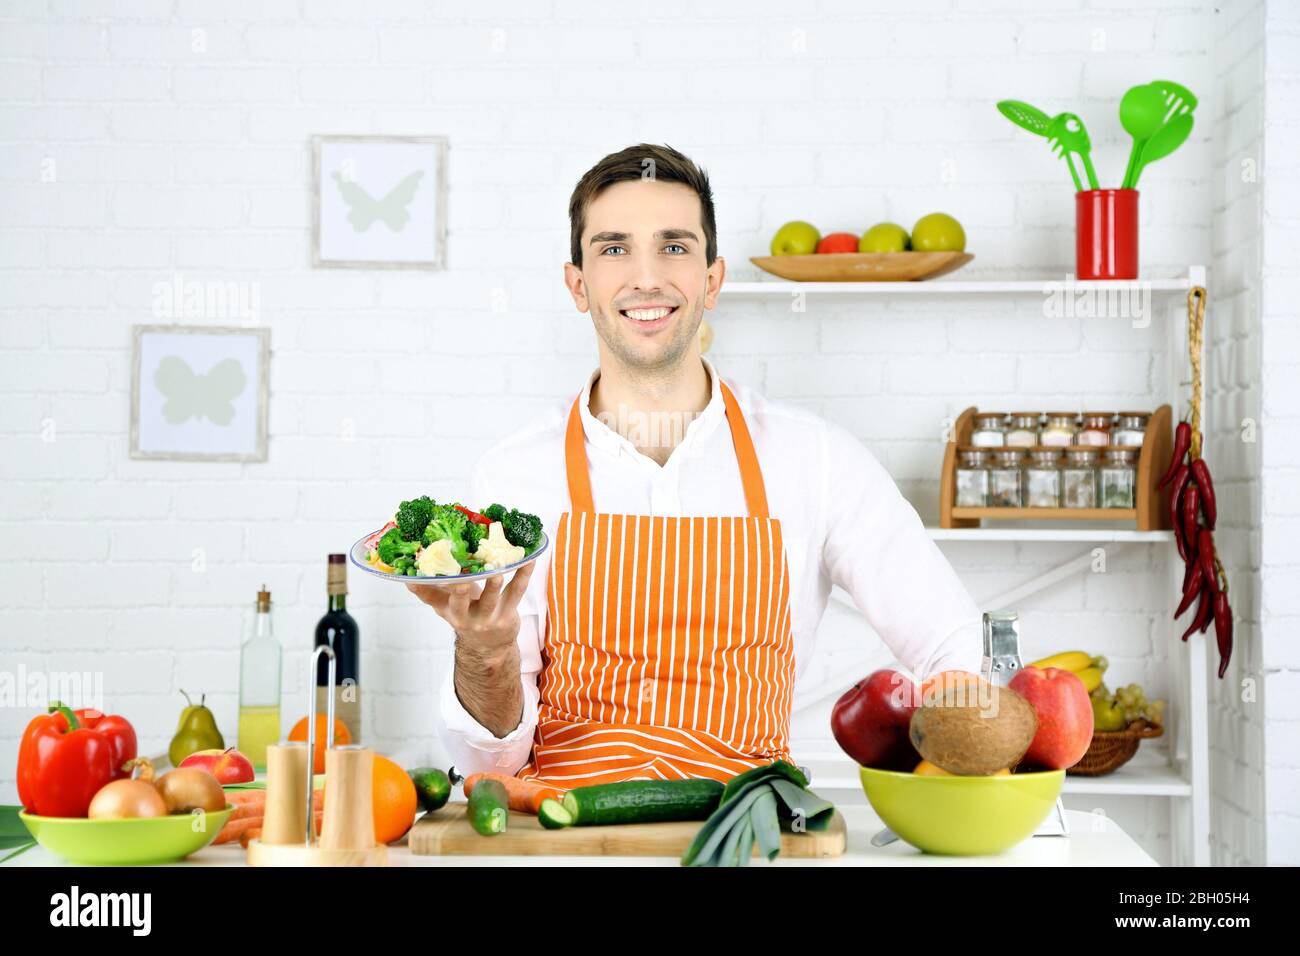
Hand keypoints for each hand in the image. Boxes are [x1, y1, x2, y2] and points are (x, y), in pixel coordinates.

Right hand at [406, 561, 535, 650]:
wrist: (489, 647)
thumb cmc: (466, 617)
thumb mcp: (446, 608)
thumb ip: (429, 592)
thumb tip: (407, 577)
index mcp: (451, 611)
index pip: (436, 599)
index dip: (425, 589)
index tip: (416, 576)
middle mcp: (468, 616)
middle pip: (462, 602)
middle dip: (461, 590)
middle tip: (461, 575)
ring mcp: (490, 616)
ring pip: (492, 598)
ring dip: (495, 582)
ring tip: (498, 565)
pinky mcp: (508, 614)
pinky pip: (517, 591)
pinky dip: (524, 574)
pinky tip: (529, 559)